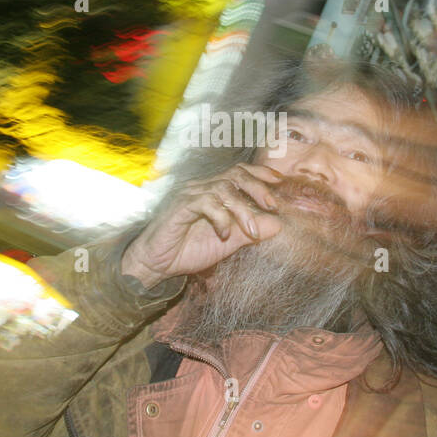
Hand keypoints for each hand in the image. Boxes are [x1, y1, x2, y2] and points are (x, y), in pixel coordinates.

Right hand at [121, 163, 284, 288]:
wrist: (157, 265)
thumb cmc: (189, 250)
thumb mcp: (228, 242)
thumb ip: (250, 232)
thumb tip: (279, 225)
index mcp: (213, 191)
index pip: (240, 172)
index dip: (260, 173)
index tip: (279, 180)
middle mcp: (201, 187)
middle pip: (235, 174)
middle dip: (258, 188)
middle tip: (273, 206)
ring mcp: (190, 194)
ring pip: (223, 189)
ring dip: (242, 210)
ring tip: (252, 231)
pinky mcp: (180, 206)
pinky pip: (205, 202)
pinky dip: (220, 217)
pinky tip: (224, 234)